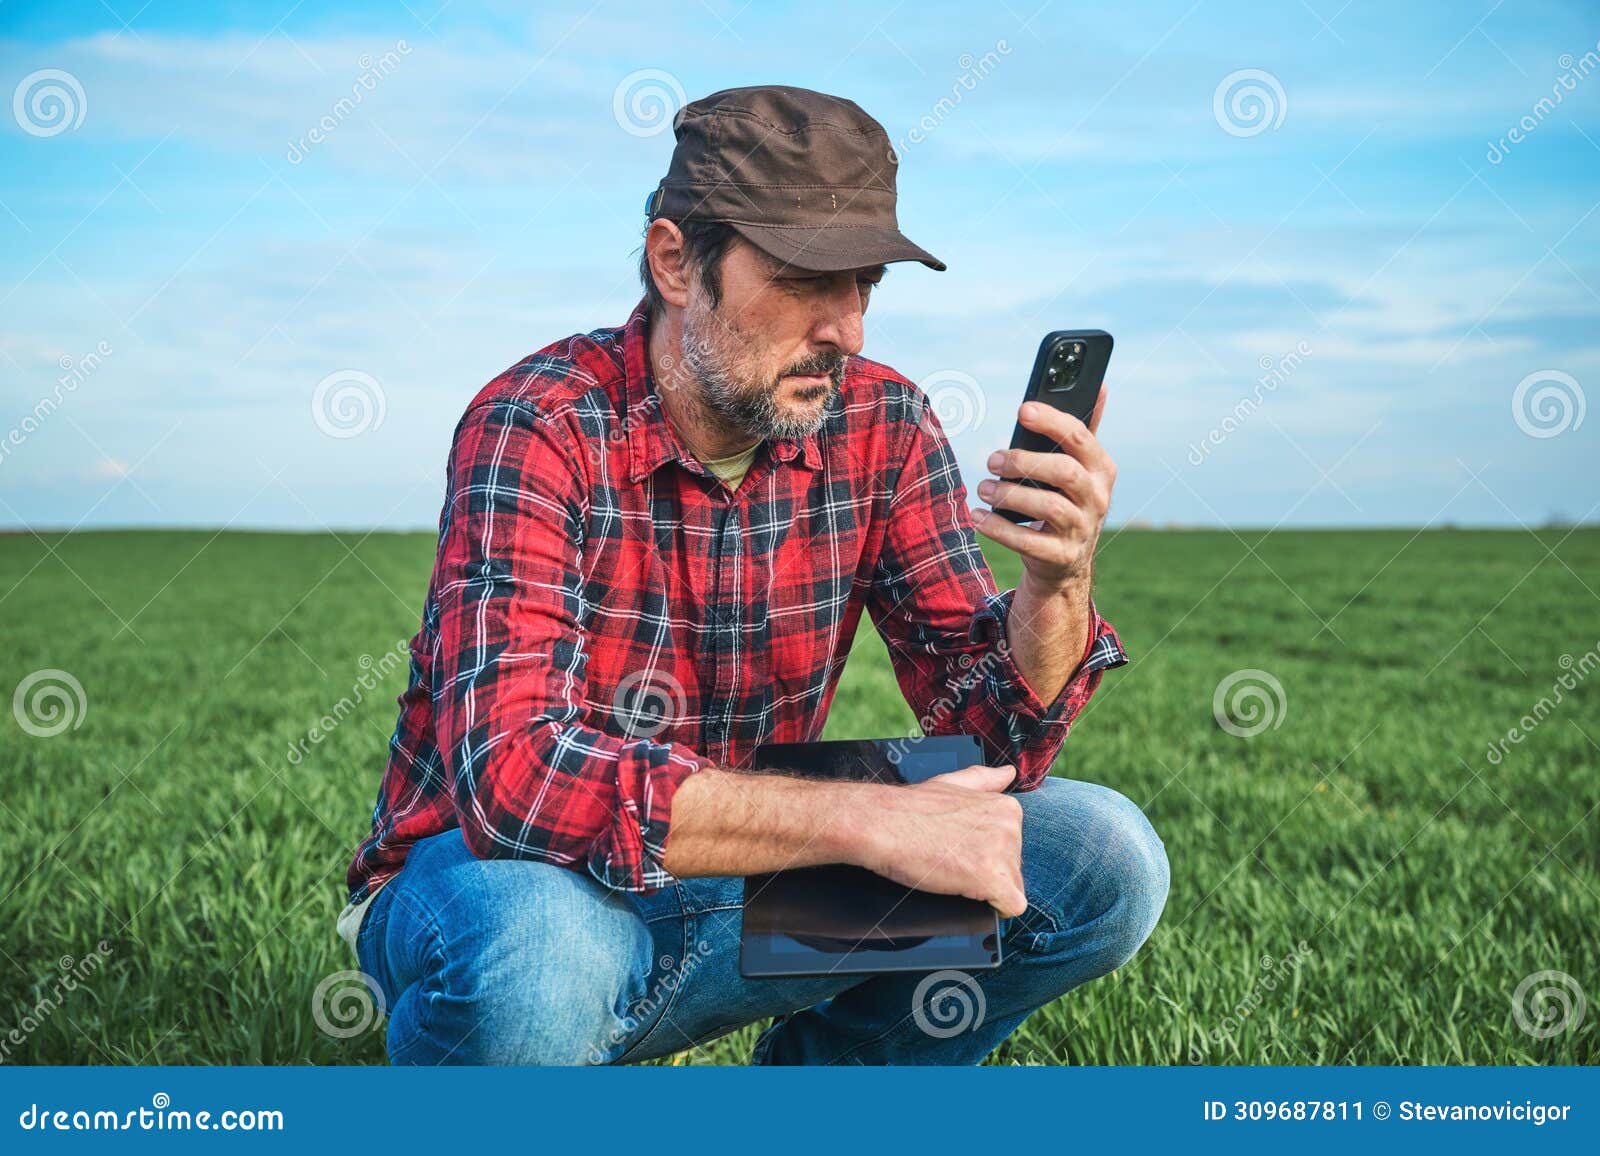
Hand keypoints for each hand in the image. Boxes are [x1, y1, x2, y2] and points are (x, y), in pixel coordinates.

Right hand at [856, 763, 1026, 916]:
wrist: (881, 824)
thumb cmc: (909, 808)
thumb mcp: (951, 784)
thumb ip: (984, 780)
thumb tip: (1008, 773)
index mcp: (1005, 808)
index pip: (1012, 848)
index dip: (985, 857)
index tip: (960, 852)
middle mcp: (1010, 827)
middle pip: (1013, 870)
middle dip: (986, 874)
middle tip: (952, 862)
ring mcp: (1001, 852)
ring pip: (1011, 889)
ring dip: (985, 891)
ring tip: (953, 874)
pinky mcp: (990, 878)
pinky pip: (1012, 906)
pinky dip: (995, 910)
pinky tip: (970, 898)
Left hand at [971, 389, 1114, 594]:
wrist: (1064, 561)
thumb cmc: (1065, 499)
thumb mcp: (1079, 467)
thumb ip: (1082, 430)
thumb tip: (1099, 384)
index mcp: (1102, 469)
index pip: (1080, 439)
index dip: (1052, 422)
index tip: (1022, 410)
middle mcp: (1098, 499)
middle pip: (1064, 473)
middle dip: (1024, 462)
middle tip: (992, 459)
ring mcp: (1081, 530)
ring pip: (1047, 508)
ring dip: (1008, 495)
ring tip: (983, 488)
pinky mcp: (1061, 557)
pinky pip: (1028, 542)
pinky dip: (998, 529)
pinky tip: (977, 516)